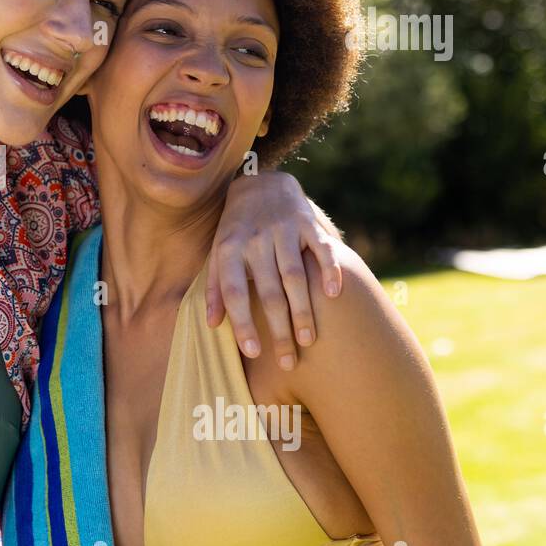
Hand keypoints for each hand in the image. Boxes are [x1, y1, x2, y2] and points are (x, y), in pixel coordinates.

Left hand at [206, 171, 343, 369]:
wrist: (259, 184)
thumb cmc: (235, 231)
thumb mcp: (218, 254)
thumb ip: (216, 288)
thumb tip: (211, 325)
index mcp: (229, 250)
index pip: (234, 293)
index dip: (242, 324)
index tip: (253, 353)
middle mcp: (255, 240)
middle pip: (268, 293)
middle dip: (279, 330)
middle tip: (287, 361)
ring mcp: (282, 230)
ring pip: (294, 277)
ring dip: (303, 310)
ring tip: (308, 341)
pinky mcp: (307, 222)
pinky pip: (320, 248)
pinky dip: (329, 270)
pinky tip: (334, 295)